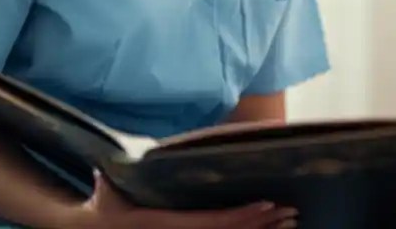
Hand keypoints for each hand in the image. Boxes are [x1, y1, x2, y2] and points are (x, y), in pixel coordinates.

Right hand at [65, 171, 296, 228]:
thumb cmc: (105, 210)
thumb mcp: (106, 197)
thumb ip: (108, 186)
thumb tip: (103, 172)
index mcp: (170, 225)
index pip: (213, 223)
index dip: (242, 216)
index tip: (266, 204)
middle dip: (263, 223)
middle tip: (292, 210)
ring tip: (292, 219)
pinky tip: (270, 227)